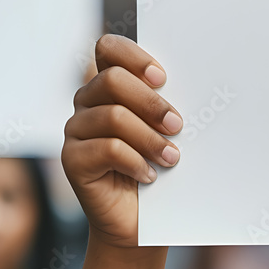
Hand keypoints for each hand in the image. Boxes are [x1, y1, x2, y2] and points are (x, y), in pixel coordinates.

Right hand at [61, 34, 182, 248]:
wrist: (140, 219)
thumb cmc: (158, 167)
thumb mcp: (165, 130)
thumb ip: (165, 105)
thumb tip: (196, 86)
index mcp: (109, 86)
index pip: (108, 48)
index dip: (134, 56)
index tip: (162, 78)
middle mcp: (87, 102)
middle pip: (112, 80)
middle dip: (151, 102)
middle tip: (178, 125)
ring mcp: (76, 130)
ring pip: (113, 116)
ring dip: (150, 138)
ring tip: (172, 158)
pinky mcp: (72, 159)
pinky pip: (108, 148)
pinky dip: (136, 162)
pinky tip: (150, 176)